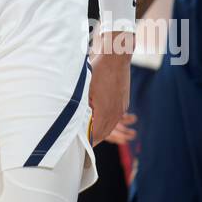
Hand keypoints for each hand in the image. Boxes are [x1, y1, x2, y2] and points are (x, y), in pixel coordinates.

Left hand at [88, 28, 131, 144]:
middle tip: (85, 143)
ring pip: (111, 124)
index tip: (81, 145)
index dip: (89, 141)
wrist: (116, 56)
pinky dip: (108, 121)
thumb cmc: (98, 69)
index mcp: (105, 111)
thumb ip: (82, 106)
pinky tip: (101, 121)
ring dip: (102, 130)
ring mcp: (121, 107)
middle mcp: (115, 112)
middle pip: (105, 131)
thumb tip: (77, 120)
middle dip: (95, 138)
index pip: (97, 134)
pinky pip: (115, 116)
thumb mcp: (85, 88)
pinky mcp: (123, 101)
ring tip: (92, 135)